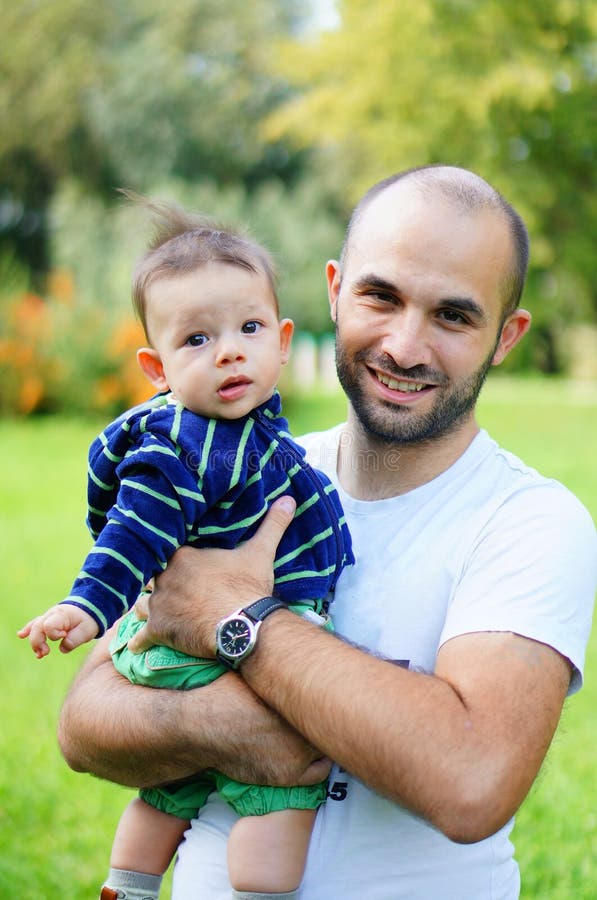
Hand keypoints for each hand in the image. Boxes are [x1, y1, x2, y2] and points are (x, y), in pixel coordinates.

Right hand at [18, 604, 98, 657]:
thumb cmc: (88, 619)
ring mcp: (48, 617)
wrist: (90, 607)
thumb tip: (61, 648)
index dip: (54, 634)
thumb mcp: (87, 631)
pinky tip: (20, 635)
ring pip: (34, 627)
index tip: (64, 636)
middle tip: (45, 653)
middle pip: (37, 627)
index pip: (49, 625)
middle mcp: (52, 614)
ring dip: (34, 642)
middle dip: (38, 642)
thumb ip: (74, 640)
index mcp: (62, 615)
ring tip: (40, 655)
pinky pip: (35, 624)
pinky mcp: (47, 620)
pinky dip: (28, 630)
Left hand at [127, 496, 295, 656]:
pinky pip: (141, 637)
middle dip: (155, 580)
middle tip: (162, 585)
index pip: (165, 550)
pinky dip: (138, 641)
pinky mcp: (159, 630)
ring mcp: (159, 604)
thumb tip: (289, 500)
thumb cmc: (247, 587)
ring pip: (141, 603)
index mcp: (183, 556)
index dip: (166, 555)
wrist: (241, 625)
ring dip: (145, 607)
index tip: (170, 559)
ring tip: (148, 611)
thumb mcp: (260, 553)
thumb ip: (272, 525)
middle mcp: (165, 577)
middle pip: (151, 576)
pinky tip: (134, 646)